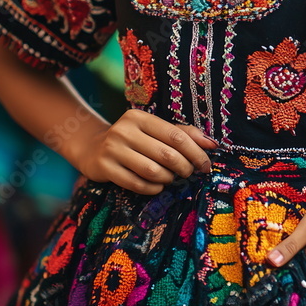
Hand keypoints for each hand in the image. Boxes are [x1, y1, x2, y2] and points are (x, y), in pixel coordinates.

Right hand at [77, 109, 217, 194]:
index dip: (196, 152)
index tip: (206, 165)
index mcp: (139, 117)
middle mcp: (124, 130)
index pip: (176, 135)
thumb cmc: (134, 140)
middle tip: (188, 173)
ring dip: (168, 179)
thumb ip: (183, 134)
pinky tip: (156, 186)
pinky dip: (153, 189)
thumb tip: (212, 144)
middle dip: (184, 168)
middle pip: (167, 155)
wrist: (93, 149)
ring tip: (169, 178)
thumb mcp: (154, 131)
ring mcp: (112, 149)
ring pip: (153, 171)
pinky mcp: (105, 168)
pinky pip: (138, 184)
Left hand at [265, 186, 305, 290]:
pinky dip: (305, 271)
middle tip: (266, 262)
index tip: (259, 267)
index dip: (272, 275)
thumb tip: (269, 263)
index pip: (287, 281)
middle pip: (296, 284)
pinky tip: (298, 257)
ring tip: (281, 258)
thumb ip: (290, 246)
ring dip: (294, 273)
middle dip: (281, 275)